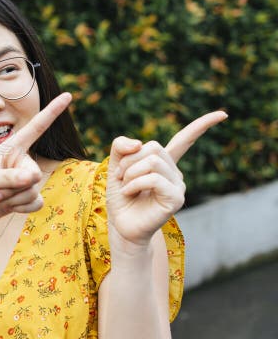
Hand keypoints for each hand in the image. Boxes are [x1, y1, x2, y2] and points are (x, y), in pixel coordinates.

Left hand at [0, 93, 72, 231]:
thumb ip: (7, 179)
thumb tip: (33, 178)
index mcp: (10, 148)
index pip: (36, 128)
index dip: (52, 112)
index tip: (68, 95)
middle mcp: (20, 161)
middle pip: (34, 174)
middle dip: (13, 189)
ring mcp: (25, 180)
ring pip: (34, 191)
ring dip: (13, 200)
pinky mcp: (27, 197)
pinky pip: (36, 203)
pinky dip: (20, 208)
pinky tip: (4, 207)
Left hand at [105, 111, 227, 248]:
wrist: (121, 224)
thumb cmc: (121, 197)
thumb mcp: (115, 165)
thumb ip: (121, 146)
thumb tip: (138, 142)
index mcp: (163, 163)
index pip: (185, 140)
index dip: (202, 125)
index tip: (223, 114)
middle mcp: (175, 172)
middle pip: (153, 147)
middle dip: (129, 160)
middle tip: (120, 177)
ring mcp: (178, 185)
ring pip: (152, 161)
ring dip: (130, 172)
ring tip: (125, 186)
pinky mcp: (176, 198)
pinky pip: (153, 178)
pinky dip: (134, 183)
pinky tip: (129, 193)